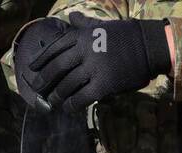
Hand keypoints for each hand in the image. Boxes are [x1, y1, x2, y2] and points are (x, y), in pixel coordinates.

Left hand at [17, 12, 170, 112]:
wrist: (149, 46)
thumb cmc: (125, 35)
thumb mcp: (102, 26)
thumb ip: (84, 24)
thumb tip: (70, 16)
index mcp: (82, 36)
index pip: (55, 48)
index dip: (41, 60)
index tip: (32, 69)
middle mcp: (85, 51)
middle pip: (56, 68)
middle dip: (43, 80)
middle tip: (36, 88)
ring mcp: (93, 69)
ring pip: (67, 85)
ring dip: (56, 95)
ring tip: (52, 101)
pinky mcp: (103, 85)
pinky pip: (81, 98)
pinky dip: (72, 105)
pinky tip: (68, 108)